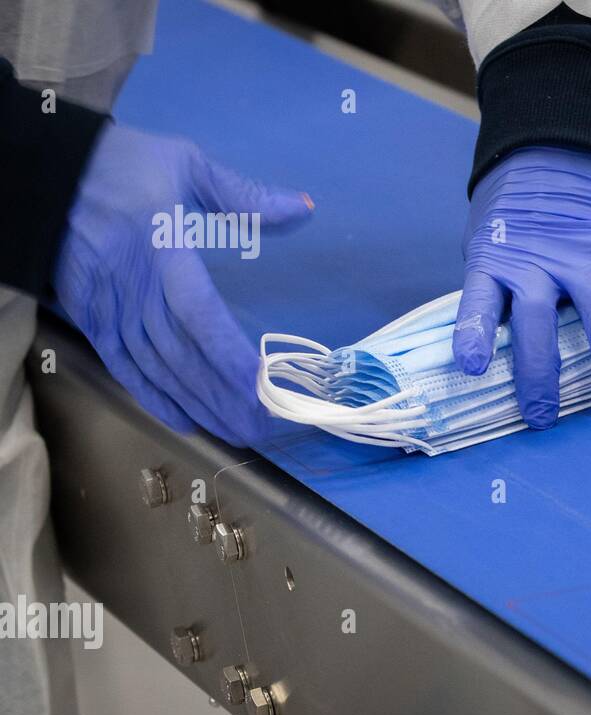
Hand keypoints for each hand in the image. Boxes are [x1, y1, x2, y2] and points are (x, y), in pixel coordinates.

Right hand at [53, 123, 312, 447]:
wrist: (44, 170)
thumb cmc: (121, 164)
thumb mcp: (184, 164)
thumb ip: (243, 195)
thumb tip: (304, 207)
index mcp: (162, 249)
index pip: (199, 313)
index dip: (228, 354)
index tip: (261, 384)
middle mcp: (134, 287)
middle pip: (182, 354)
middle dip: (223, 395)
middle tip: (263, 428)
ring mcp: (108, 308)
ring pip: (157, 368)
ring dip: (198, 404)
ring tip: (237, 432)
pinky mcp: (89, 319)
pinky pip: (124, 367)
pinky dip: (155, 397)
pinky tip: (187, 421)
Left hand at [452, 147, 590, 429]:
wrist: (548, 155)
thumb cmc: (515, 224)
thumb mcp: (489, 250)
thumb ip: (495, 294)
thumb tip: (494, 364)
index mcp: (495, 264)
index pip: (480, 302)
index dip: (475, 334)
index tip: (474, 367)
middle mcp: (537, 261)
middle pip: (538, 321)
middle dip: (540, 374)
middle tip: (544, 418)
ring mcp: (581, 250)